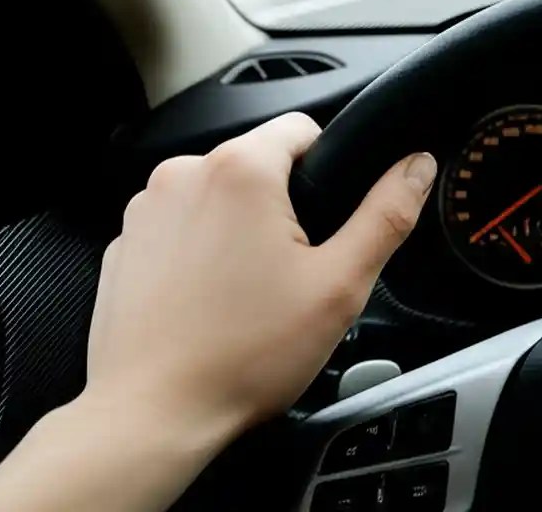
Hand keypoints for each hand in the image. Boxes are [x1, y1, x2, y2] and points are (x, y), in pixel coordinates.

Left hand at [86, 112, 435, 437]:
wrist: (155, 414)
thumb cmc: (242, 356)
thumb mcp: (341, 284)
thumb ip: (386, 215)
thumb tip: (416, 167)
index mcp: (240, 170)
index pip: (302, 128)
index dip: (329, 170)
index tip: (327, 224)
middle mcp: (183, 175)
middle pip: (259, 165)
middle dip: (284, 209)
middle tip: (293, 274)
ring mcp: (146, 210)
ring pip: (218, 198)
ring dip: (239, 230)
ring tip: (248, 295)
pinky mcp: (125, 244)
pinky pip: (180, 230)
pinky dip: (199, 255)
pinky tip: (211, 304)